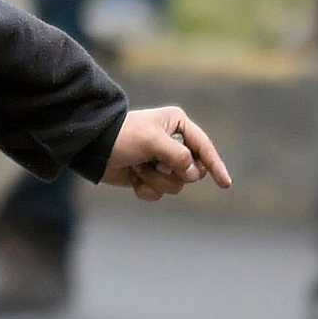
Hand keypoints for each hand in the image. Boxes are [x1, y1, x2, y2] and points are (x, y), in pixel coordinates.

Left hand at [103, 106, 231, 200]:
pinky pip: (159, 193)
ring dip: (155, 180)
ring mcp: (162, 161)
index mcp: (178, 125)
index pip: (204, 147)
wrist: (93, 149)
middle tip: (155, 164)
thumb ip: (177, 155)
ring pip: (176, 185)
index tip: (225, 184)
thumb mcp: (152, 141)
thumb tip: (192, 172)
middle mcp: (174, 142)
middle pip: (193, 171)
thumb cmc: (122, 137)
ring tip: (137, 168)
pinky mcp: (149, 177)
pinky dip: (146, 189)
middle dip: (173, 173)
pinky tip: (132, 177)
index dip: (215, 166)